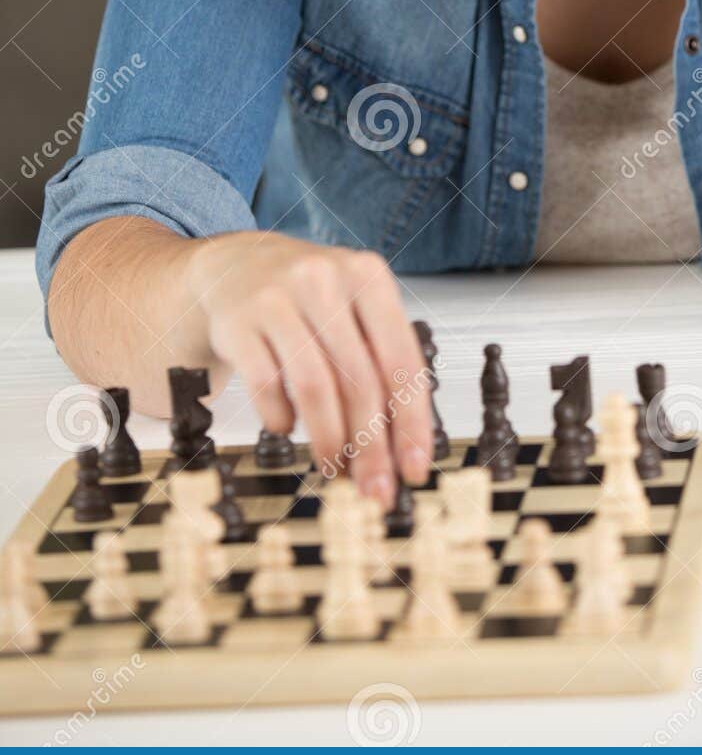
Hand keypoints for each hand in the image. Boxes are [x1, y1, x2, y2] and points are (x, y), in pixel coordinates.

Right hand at [188, 232, 431, 502]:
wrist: (234, 266)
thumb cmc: (307, 299)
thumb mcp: (352, 310)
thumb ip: (379, 363)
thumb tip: (402, 446)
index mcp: (368, 276)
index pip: (402, 361)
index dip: (412, 423)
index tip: (414, 467)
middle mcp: (325, 279)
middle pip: (360, 380)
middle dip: (371, 446)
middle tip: (373, 487)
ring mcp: (278, 297)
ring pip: (315, 386)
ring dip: (328, 439)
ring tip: (333, 466)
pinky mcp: (237, 320)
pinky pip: (266, 385)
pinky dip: (281, 418)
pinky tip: (287, 427)